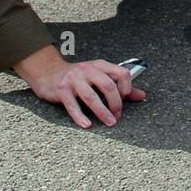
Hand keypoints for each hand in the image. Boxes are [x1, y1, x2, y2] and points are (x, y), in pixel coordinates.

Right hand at [15, 46, 145, 129]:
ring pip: (91, 96)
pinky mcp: (61, 89)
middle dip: (116, 103)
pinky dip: (80, 117)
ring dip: (102, 112)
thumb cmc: (79, 77)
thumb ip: (120, 86)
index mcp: (100, 65)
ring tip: (109, 122)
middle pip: (108, 85)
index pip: (121, 73)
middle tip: (118, 116)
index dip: (127, 87)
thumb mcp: (100, 76)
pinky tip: (87, 125)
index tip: (125, 99)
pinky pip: (72, 105)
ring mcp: (74, 78)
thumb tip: (142, 96)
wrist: (49, 73)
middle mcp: (88, 69)